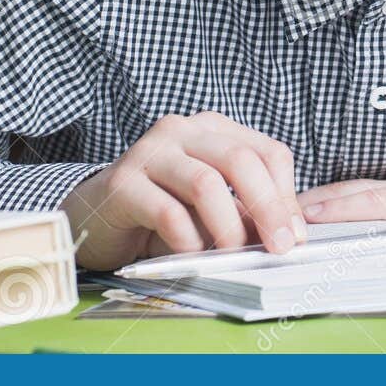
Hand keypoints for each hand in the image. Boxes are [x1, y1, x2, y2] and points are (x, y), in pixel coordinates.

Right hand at [62, 111, 306, 269]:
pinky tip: (188, 255)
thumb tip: (286, 236)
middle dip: (268, 209)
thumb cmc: (158, 211)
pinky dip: (187, 241)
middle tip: (277, 249)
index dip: (287, 197)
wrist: (91, 217)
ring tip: (230, 256)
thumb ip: (244, 211)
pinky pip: (168, 212)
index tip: (294, 237)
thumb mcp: (210, 207)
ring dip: (227, 228)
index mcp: (213, 129)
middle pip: (242, 161)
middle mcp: (183, 130)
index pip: (268, 153)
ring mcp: (150, 152)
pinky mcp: (122, 182)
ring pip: (207, 183)